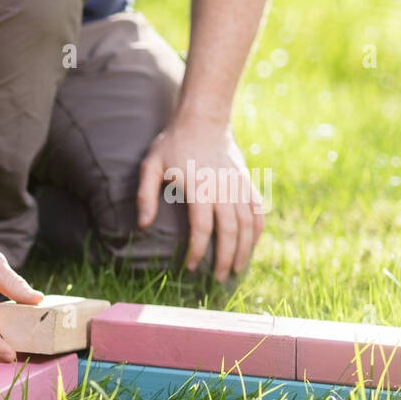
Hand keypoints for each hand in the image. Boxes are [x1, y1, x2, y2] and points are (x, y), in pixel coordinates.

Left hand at [136, 119, 264, 281]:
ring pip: (248, 223)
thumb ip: (145, 195)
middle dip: (225, 257)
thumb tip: (143, 225)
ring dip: (244, 249)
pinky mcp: (247, 182)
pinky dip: (257, 230)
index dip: (198, 250)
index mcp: (200, 187)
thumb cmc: (172, 144)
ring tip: (236, 270)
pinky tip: (251, 246)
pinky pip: (257, 210)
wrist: (203, 120)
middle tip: (219, 279)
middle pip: (230, 230)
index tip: (191, 267)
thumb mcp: (151, 165)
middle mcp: (224, 188)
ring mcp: (239, 185)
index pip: (202, 227)